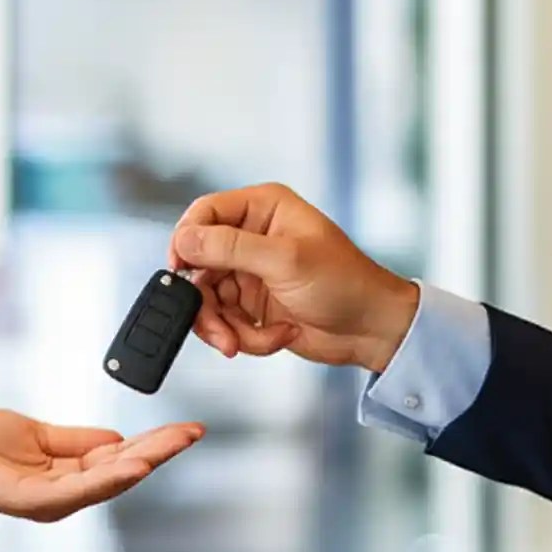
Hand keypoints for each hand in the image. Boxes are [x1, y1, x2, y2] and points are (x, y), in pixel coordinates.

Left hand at [0, 409, 204, 521]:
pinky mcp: (36, 500)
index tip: (184, 428)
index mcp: (67, 477)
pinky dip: (111, 477)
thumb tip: (116, 437)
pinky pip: (81, 490)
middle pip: (124, 471)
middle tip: (195, 432)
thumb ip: (78, 438)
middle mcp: (64, 493)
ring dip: (147, 460)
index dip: (153, 443)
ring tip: (176, 442)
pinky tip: (135, 464)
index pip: (120, 459)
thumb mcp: (39, 433)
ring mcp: (52, 500)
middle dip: (162, 450)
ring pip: (110, 480)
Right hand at [169, 183, 417, 372]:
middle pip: (199, 263)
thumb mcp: (285, 260)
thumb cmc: (346, 284)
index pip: (204, 213)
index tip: (179, 270)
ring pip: (208, 299)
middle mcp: (252, 237)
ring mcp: (251, 273)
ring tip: (241, 342)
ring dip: (224, 326)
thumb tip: (185, 239)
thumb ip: (230, 248)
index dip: (186, 240)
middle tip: (215, 327)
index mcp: (263, 208)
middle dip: (205, 302)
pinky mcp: (253, 305)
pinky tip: (276, 336)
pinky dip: (245, 336)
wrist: (373, 331)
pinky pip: (226, 321)